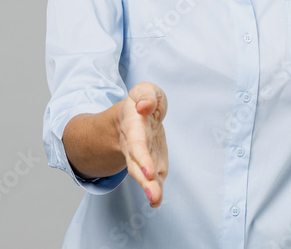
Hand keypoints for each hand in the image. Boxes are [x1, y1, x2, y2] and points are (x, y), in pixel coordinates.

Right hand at [117, 81, 168, 206]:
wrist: (133, 115)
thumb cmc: (142, 101)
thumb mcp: (145, 90)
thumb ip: (147, 95)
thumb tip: (145, 106)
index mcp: (133, 126)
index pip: (137, 144)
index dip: (142, 158)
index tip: (150, 171)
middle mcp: (134, 145)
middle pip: (136, 165)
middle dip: (144, 180)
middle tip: (153, 195)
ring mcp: (143, 157)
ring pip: (143, 175)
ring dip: (150, 189)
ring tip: (156, 200)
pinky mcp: (153, 163)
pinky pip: (152, 179)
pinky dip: (155, 190)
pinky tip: (157, 201)